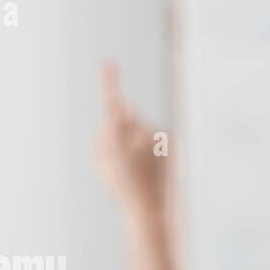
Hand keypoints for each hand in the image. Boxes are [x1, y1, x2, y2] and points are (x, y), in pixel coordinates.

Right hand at [95, 63, 171, 226]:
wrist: (148, 205)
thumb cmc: (120, 186)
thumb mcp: (100, 163)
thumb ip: (101, 138)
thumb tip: (110, 121)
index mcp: (116, 138)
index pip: (112, 104)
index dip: (109, 82)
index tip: (109, 63)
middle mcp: (138, 133)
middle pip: (127, 115)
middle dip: (122, 121)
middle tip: (123, 147)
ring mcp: (156, 135)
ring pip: (142, 127)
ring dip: (138, 140)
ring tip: (139, 165)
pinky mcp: (169, 139)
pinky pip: (154, 135)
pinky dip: (151, 146)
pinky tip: (152, 165)